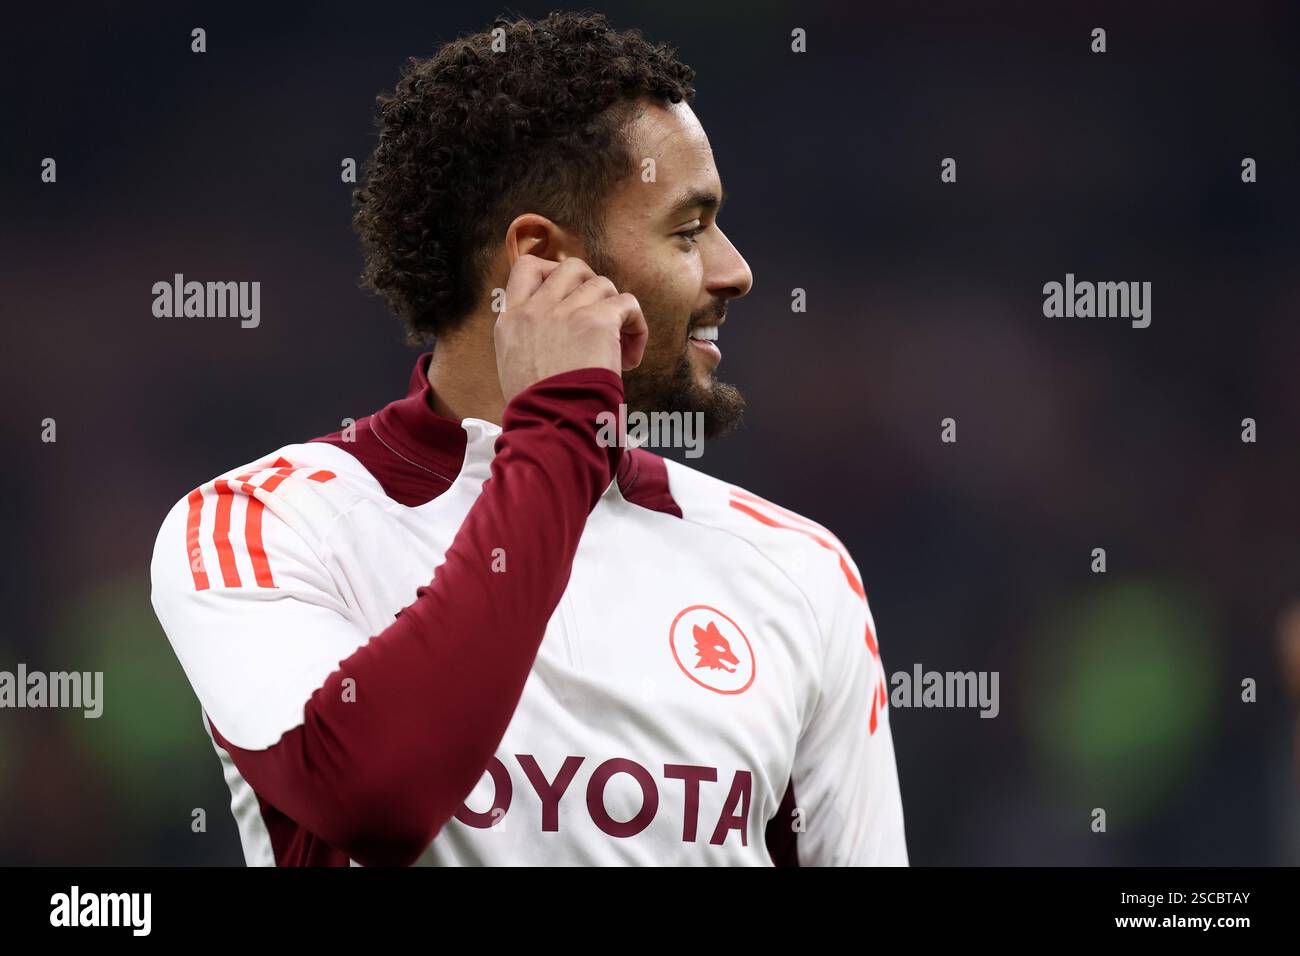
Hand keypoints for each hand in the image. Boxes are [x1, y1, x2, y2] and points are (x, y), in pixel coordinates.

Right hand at [494, 255, 647, 403]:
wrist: (549, 428)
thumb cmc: (537, 412)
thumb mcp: (513, 368)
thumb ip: (529, 339)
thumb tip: (556, 333)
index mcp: (511, 320)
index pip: (527, 268)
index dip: (553, 273)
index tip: (569, 296)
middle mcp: (535, 310)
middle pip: (570, 267)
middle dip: (590, 287)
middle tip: (599, 320)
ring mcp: (565, 312)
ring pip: (602, 284)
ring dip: (615, 310)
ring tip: (617, 346)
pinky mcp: (596, 321)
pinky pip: (628, 303)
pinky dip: (636, 327)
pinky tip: (630, 357)